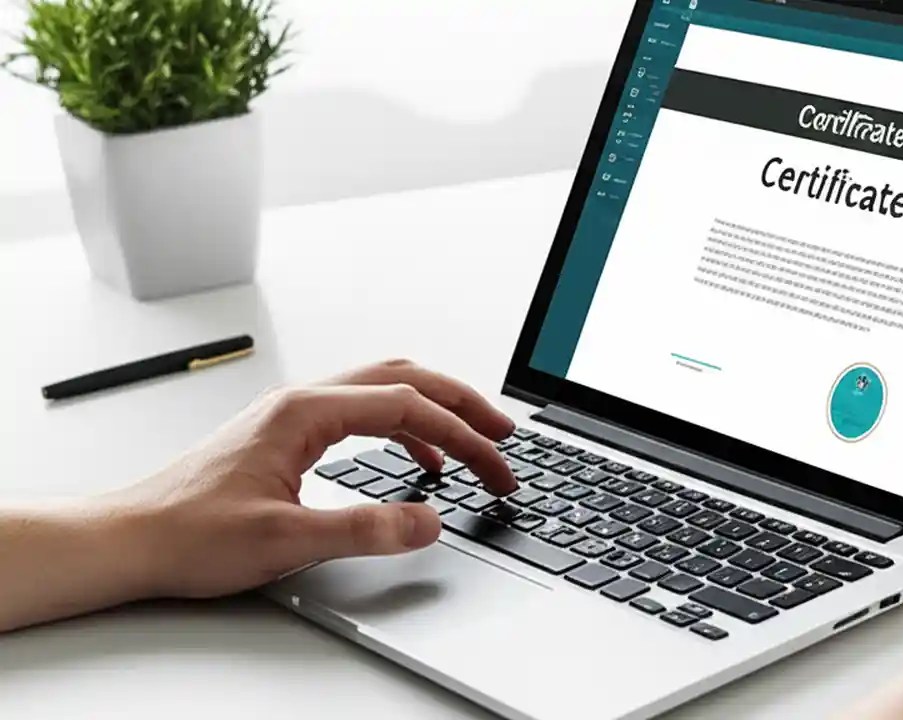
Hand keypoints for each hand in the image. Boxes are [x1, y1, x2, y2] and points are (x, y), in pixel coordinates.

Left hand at [103, 359, 516, 598]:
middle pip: (404, 379)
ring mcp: (295, 414)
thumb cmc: (188, 534)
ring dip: (436, 412)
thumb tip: (428, 521)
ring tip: (474, 443)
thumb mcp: (285, 540)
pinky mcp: (289, 435)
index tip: (497, 465)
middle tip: (504, 435)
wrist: (130, 538)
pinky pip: (363, 414)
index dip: (464, 436)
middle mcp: (302, 401)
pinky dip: (404, 428)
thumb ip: (363, 529)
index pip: (409, 406)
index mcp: (305, 411)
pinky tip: (418, 459)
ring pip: (384, 391)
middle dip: (462, 405)